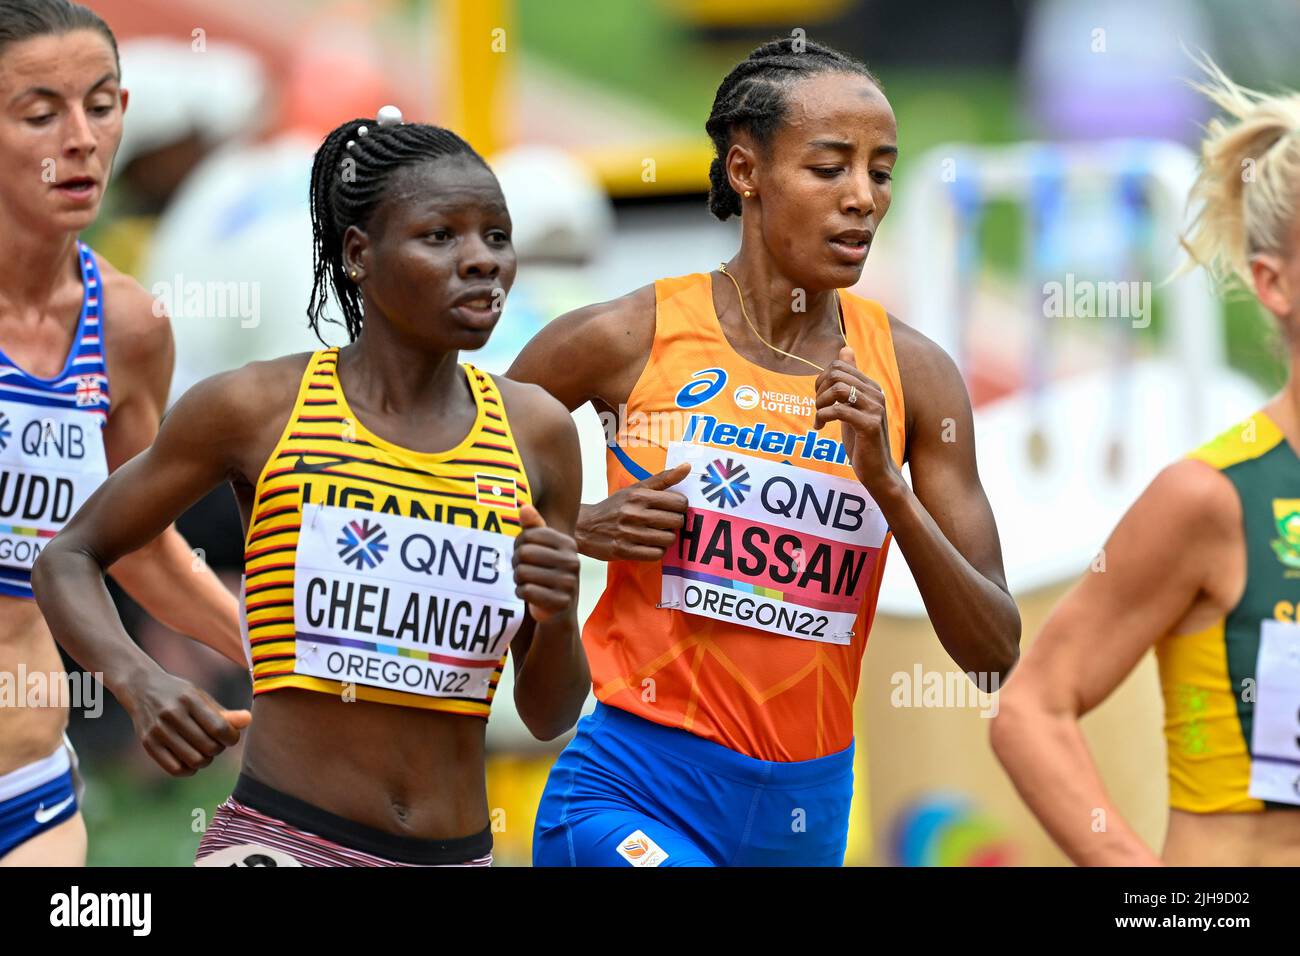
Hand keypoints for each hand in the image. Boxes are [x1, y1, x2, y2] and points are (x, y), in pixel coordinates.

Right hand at [122, 670, 249, 776]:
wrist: (141, 688)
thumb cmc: (179, 694)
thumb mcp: (201, 697)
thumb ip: (224, 712)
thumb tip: (249, 720)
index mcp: (189, 699)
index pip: (219, 728)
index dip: (232, 738)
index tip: (231, 737)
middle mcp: (172, 714)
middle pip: (208, 746)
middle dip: (219, 748)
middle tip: (217, 743)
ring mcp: (158, 730)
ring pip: (194, 760)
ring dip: (206, 760)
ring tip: (205, 751)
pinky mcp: (148, 744)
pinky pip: (175, 769)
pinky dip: (189, 769)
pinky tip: (191, 760)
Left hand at [513, 504, 580, 621]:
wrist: (558, 607)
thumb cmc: (546, 571)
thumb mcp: (541, 547)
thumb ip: (533, 526)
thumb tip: (524, 507)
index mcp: (568, 543)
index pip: (528, 535)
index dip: (518, 544)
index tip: (522, 552)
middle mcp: (572, 561)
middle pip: (523, 553)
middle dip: (516, 562)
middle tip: (521, 569)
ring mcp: (568, 583)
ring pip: (522, 573)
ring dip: (518, 579)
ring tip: (526, 581)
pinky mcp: (561, 602)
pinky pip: (526, 591)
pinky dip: (520, 593)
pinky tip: (529, 594)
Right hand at [575, 462, 689, 561]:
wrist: (584, 526)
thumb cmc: (614, 507)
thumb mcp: (635, 488)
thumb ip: (663, 478)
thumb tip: (687, 467)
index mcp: (639, 495)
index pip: (680, 502)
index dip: (680, 507)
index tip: (672, 509)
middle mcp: (634, 513)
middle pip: (677, 522)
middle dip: (674, 523)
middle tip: (664, 523)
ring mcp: (629, 533)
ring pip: (669, 539)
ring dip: (666, 538)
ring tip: (656, 534)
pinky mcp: (624, 551)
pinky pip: (656, 554)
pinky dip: (656, 551)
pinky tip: (649, 545)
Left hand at [814, 347, 901, 498]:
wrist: (877, 471)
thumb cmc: (862, 441)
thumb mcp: (852, 407)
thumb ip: (849, 381)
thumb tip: (845, 348)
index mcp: (871, 387)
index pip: (840, 366)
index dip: (821, 379)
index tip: (819, 398)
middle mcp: (876, 393)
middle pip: (837, 374)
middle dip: (819, 390)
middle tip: (817, 408)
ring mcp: (875, 409)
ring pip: (838, 389)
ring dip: (820, 403)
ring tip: (818, 417)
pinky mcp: (870, 425)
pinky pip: (839, 410)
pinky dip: (823, 417)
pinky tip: (819, 427)